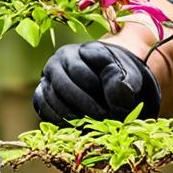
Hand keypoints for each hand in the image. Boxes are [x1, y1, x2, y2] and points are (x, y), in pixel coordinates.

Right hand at [32, 41, 159, 124]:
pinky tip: (75, 124)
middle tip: (102, 118)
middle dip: (84, 105)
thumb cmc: (120, 76)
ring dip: (70, 113)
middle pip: (64, 84)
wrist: (110, 79)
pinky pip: (43, 106)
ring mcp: (50, 74)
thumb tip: (113, 100)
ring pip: (51, 95)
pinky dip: (57, 118)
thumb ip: (124, 84)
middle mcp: (62, 58)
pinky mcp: (43, 91)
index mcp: (83, 49)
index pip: (82, 70)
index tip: (113, 105)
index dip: (96, 91)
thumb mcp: (130, 76)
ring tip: (90, 121)